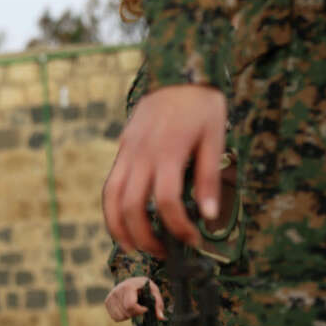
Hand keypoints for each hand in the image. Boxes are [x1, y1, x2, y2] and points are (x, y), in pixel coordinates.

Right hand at [102, 84, 226, 255]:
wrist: (176, 73)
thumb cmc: (201, 105)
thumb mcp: (215, 137)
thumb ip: (209, 177)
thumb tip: (209, 214)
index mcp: (168, 152)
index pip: (167, 202)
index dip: (179, 227)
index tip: (192, 240)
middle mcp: (142, 154)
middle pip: (133, 206)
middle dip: (145, 236)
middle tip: (163, 252)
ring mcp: (127, 152)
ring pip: (112, 198)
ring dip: (119, 228)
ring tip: (134, 247)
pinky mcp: (121, 150)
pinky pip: (110, 185)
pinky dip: (112, 209)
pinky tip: (123, 222)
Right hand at [104, 277, 164, 321]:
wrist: (131, 280)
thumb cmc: (144, 286)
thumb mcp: (154, 291)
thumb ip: (158, 304)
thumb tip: (161, 317)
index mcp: (127, 287)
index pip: (130, 306)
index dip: (140, 310)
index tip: (146, 308)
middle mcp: (116, 291)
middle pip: (126, 312)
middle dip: (136, 313)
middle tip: (140, 307)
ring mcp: (110, 296)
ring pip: (120, 316)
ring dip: (129, 316)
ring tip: (133, 307)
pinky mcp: (107, 302)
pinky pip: (115, 317)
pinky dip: (122, 317)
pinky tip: (126, 309)